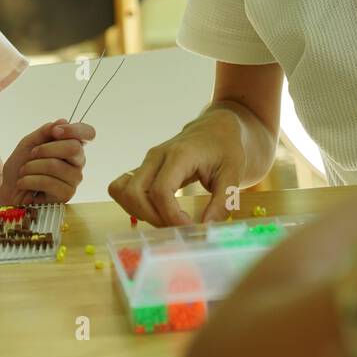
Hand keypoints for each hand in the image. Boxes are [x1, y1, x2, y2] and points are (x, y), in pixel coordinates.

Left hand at [0, 118, 91, 204]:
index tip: (55, 131)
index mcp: (72, 145)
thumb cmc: (20, 165)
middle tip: (32, 154)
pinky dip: (29, 180)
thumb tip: (63, 121)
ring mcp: (74, 179)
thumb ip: (45, 132)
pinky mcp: (66, 195)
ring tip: (24, 172)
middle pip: (73, 147)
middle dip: (45, 149)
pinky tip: (23, 184)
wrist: (8, 190)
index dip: (74, 130)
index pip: (88, 133)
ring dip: (31, 167)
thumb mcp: (29, 143)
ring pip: (56, 165)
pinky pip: (48, 182)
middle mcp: (77, 161)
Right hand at [108, 108, 248, 226]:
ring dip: (140, 212)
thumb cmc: (226, 148)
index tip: (189, 228)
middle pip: (135, 192)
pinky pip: (122, 187)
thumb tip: (207, 228)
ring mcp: (147, 161)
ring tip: (166, 220)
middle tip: (176, 227)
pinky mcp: (143, 168)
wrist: (215, 128)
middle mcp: (156, 157)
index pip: (161, 191)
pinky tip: (153, 211)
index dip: (171, 216)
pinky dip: (131, 204)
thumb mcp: (233, 174)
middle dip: (153, 218)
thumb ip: (222, 202)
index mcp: (180, 155)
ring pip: (123, 191)